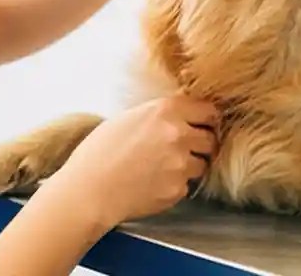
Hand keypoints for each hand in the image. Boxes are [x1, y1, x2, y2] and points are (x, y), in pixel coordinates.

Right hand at [48, 95, 217, 227]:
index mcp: (165, 110)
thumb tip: (177, 115)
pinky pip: (186, 185)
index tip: (203, 124)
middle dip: (200, 144)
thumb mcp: (126, 118)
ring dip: (189, 165)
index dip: (206, 119)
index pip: (208, 110)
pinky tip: (152, 183)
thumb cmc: (98, 153)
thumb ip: (157, 115)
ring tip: (161, 168)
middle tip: (182, 149)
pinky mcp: (178, 189)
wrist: (89, 190)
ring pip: (201, 164)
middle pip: (210, 139)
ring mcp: (180, 164)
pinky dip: (174, 184)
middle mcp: (178, 134)